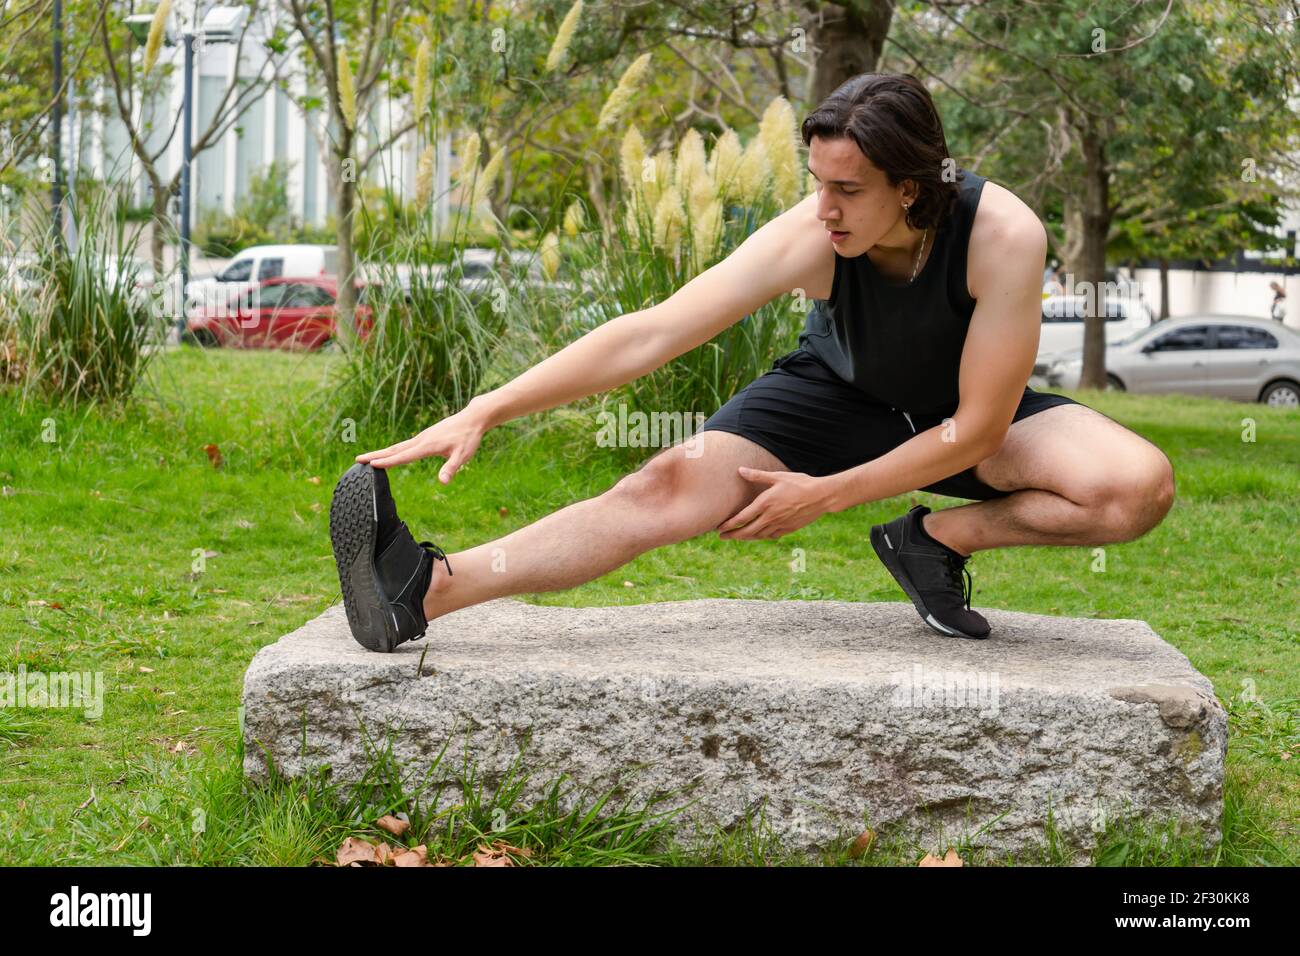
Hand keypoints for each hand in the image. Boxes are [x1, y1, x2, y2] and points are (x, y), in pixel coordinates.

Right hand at [355, 401, 488, 482]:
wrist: (472, 418)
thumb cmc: (468, 438)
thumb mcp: (463, 456)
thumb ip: (452, 468)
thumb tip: (443, 482)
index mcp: (427, 446)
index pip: (404, 456)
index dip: (388, 461)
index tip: (371, 465)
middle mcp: (421, 440)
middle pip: (394, 449)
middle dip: (375, 455)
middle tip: (357, 460)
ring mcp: (422, 437)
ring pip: (397, 446)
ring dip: (381, 452)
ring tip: (366, 458)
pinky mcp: (425, 436)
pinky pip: (404, 445)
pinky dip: (393, 450)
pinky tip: (389, 454)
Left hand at [716, 467, 830, 539]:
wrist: (822, 496)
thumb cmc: (799, 483)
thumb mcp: (778, 476)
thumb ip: (757, 475)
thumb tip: (740, 470)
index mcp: (765, 504)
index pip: (742, 518)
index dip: (729, 525)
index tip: (719, 528)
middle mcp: (770, 517)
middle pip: (747, 531)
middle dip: (733, 535)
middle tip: (722, 537)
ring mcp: (780, 525)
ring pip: (758, 535)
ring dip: (746, 537)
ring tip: (737, 537)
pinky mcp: (789, 529)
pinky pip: (771, 536)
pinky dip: (762, 537)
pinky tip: (759, 535)